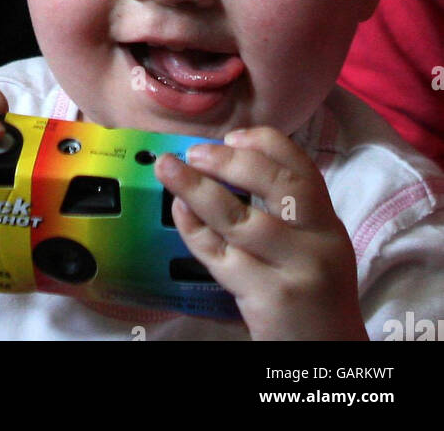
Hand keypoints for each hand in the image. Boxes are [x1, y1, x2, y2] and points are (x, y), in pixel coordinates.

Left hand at [154, 127, 367, 340]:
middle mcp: (317, 242)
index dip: (262, 143)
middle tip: (194, 152)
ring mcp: (293, 270)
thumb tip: (226, 163)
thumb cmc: (312, 299)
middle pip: (275, 185)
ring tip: (167, 168)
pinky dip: (194, 230)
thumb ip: (286, 214)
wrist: (327, 360)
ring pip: (239, 219)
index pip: (300, 167)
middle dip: (229, 161)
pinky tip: (179, 213)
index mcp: (327, 224)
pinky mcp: (268, 298)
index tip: (231, 135)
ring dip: (196, 188)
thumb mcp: (313, 249)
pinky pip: (221, 257)